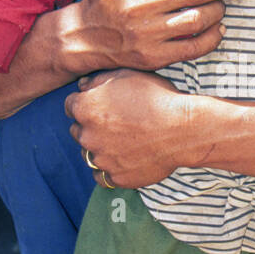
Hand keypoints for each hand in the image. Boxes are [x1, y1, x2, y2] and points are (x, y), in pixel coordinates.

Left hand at [65, 66, 190, 187]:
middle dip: (91, 127)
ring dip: (100, 149)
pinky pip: (103, 176)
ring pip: (89, 155)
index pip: (70, 106)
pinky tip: (124, 160)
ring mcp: (101, 159)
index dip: (86, 104)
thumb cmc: (157, 98)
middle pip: (78, 132)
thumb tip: (82, 86)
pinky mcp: (116, 177)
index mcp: (85, 108)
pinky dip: (110, 170)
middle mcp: (87, 136)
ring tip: (124, 142)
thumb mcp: (127, 76)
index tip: (101, 106)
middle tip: (116, 124)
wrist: (183, 129)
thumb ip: (98, 80)